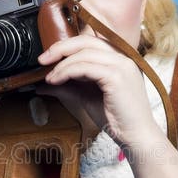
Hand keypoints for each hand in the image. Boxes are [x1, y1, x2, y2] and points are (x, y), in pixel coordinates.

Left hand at [37, 33, 157, 147]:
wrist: (136, 137)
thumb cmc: (116, 119)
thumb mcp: (87, 97)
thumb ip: (69, 87)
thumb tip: (44, 84)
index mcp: (119, 60)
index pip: (90, 42)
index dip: (67, 46)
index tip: (49, 57)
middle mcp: (123, 58)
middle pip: (86, 41)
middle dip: (60, 48)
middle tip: (42, 60)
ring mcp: (121, 65)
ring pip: (84, 54)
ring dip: (62, 64)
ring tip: (50, 77)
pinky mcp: (116, 77)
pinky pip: (85, 67)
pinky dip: (67, 72)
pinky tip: (57, 81)